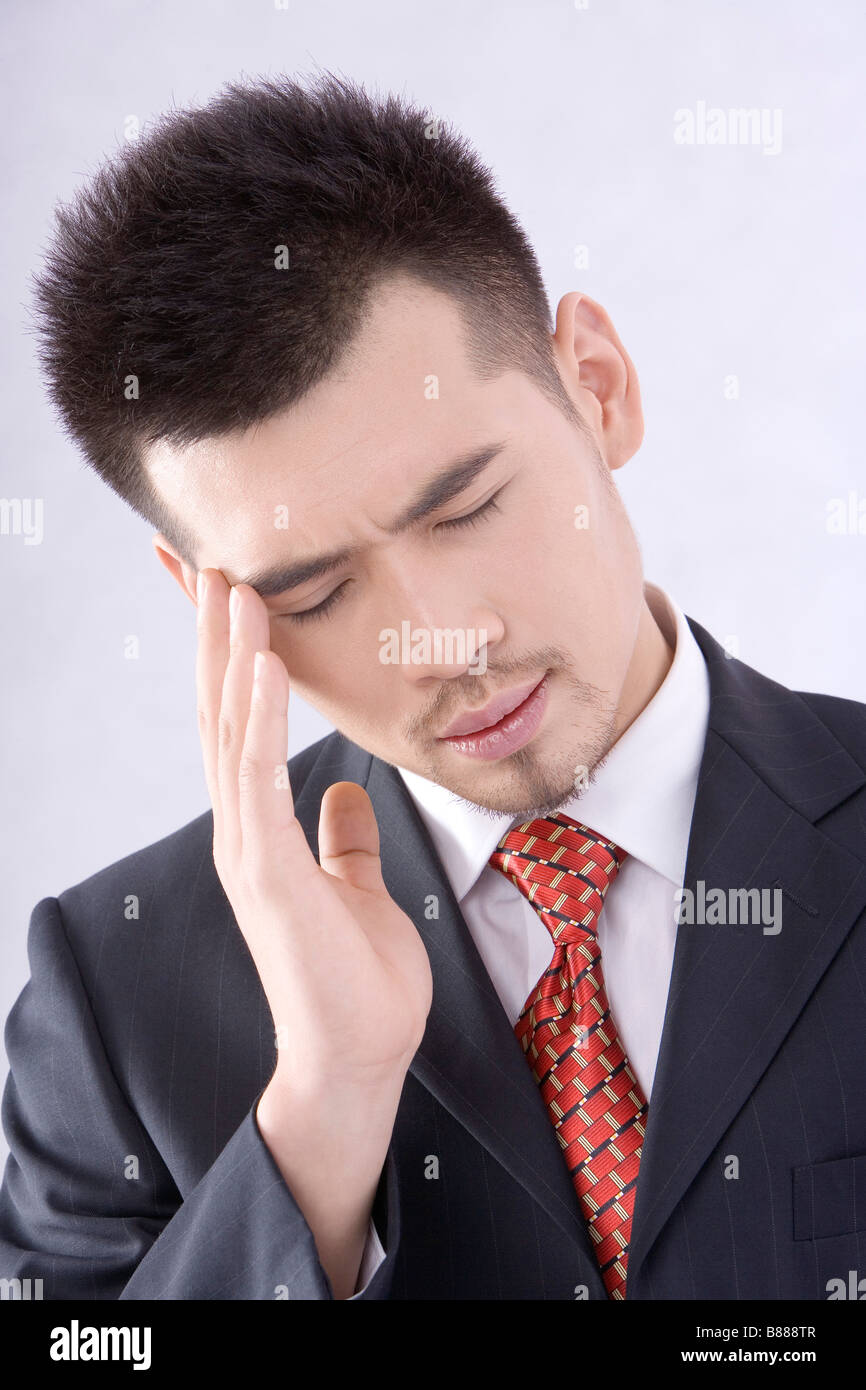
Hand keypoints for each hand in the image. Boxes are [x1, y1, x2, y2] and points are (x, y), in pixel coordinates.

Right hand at [195, 568, 432, 1094]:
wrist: (356, 1059)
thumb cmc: (356, 982)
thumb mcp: (355, 888)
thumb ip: (343, 840)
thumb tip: (345, 796)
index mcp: (260, 827)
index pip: (236, 724)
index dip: (227, 656)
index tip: (222, 590)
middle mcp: (241, 829)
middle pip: (219, 713)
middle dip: (214, 635)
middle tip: (210, 558)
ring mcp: (246, 850)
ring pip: (227, 734)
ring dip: (229, 657)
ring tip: (233, 585)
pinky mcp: (265, 874)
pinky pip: (257, 780)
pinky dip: (256, 719)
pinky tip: (261, 666)